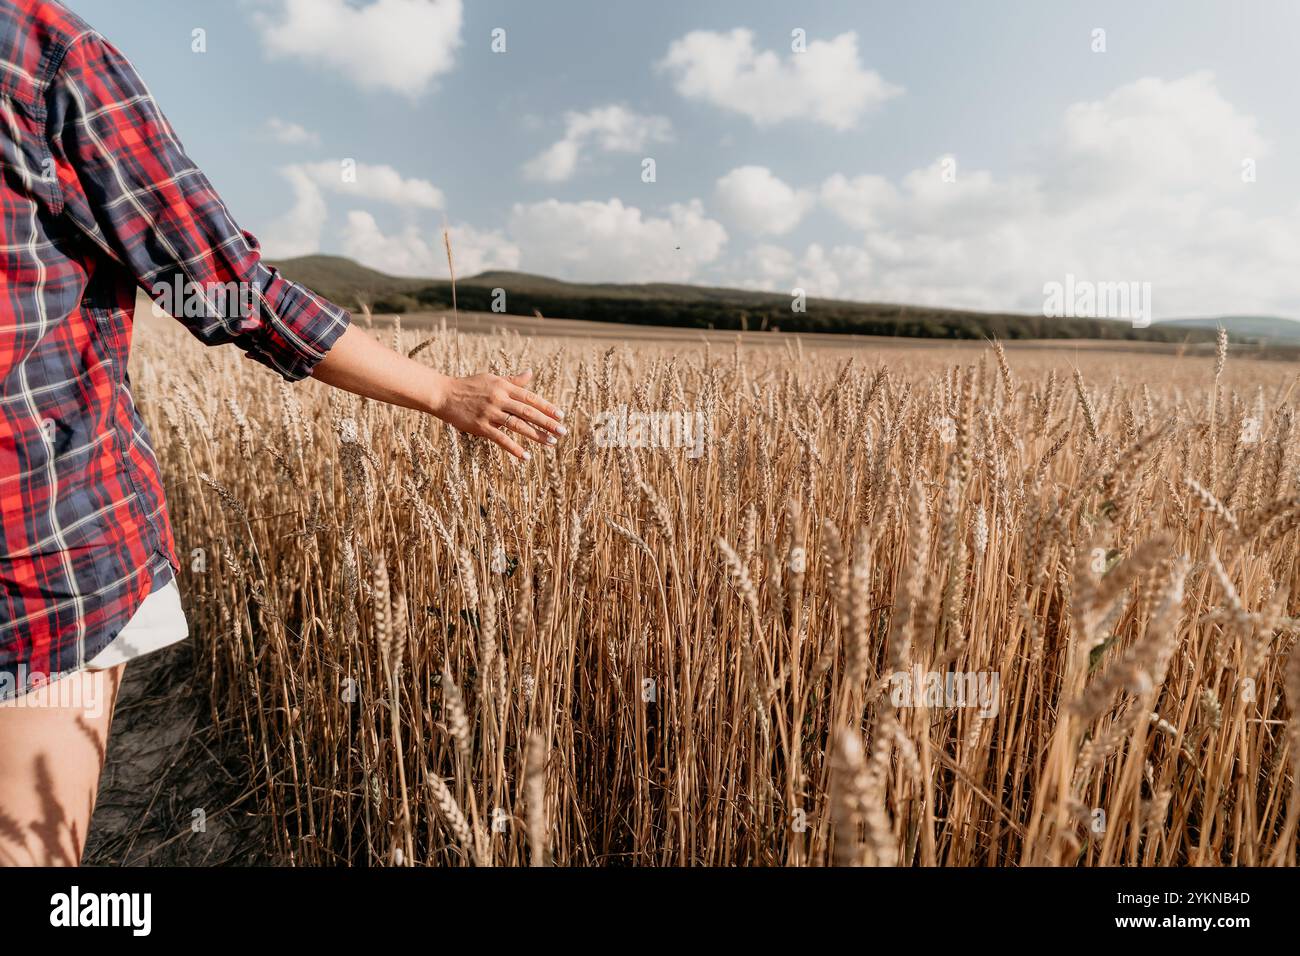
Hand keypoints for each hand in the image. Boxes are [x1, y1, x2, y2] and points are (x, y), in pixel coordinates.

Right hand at [429, 369, 565, 460]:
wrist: (444, 394)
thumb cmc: (470, 386)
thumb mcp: (492, 379)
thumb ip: (512, 380)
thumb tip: (530, 373)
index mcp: (504, 387)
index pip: (530, 398)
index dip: (547, 407)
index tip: (561, 415)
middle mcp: (499, 399)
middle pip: (528, 412)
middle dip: (547, 422)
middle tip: (562, 432)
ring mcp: (490, 413)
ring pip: (518, 425)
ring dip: (536, 435)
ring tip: (551, 442)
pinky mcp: (480, 426)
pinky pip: (500, 439)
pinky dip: (514, 448)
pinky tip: (526, 456)